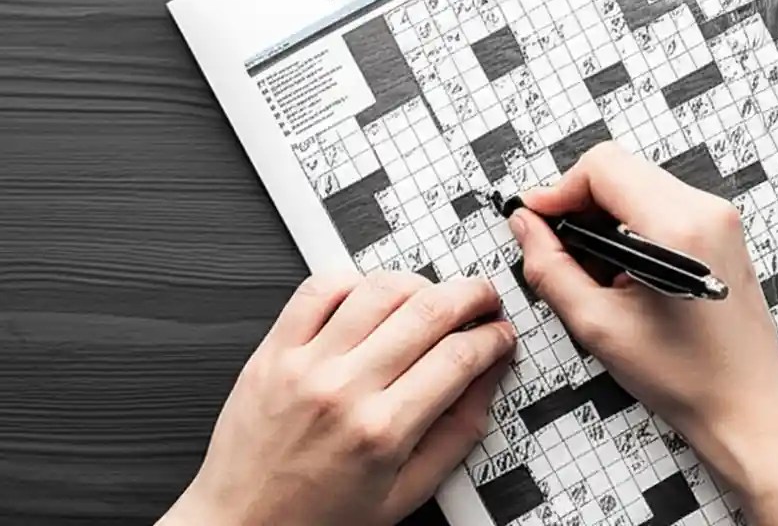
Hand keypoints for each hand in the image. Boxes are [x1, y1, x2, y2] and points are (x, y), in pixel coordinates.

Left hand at [159, 272, 514, 525]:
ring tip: (432, 296)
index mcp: (383, 432)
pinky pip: (318, 290)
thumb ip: (458, 433)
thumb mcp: (406, 492)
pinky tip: (370, 297)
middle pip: (428, 311)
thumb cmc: (320, 518)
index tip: (500, 335)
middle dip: (471, 296)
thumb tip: (489, 377)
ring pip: (379, 289)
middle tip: (483, 300)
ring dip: (420, 282)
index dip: (493, 337)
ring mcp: (305, 365)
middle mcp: (344, 391)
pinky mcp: (273, 351)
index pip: (459, 357)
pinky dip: (354, 280)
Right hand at [508, 143, 777, 525]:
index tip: (536, 219)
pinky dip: (632, 225)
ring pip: (639, 183)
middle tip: (559, 247)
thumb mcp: (599, 325)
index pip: (603, 166)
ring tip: (596, 270)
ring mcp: (720, 218)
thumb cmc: (688, 377)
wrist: (747, 406)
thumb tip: (525, 225)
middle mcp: (707, 211)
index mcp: (679, 228)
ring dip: (605, 215)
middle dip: (579, 202)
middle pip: (621, 168)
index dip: (559, 189)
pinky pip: (663, 203)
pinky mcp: (723, 230)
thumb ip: (551, 267)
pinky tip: (625, 271)